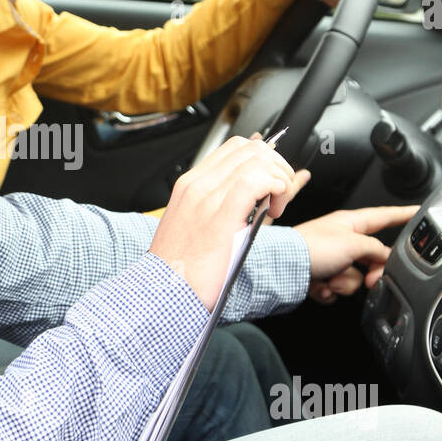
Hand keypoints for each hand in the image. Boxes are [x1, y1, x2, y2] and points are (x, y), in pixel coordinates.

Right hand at [150, 136, 306, 309]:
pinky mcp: (220, 217)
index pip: (235, 149)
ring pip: (257, 160)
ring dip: (279, 179)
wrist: (162, 291)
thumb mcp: (194, 228)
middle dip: (276, 167)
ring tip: (276, 206)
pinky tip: (274, 209)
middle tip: (278, 196)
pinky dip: (275, 188)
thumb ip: (219, 207)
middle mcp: (196, 186)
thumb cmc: (180, 268)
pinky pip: (256, 181)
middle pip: (250, 148)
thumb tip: (252, 197)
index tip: (269, 184)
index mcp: (189, 186)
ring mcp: (206, 198)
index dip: (262, 160)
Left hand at [295, 204, 418, 303]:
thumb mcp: (353, 244)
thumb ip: (376, 250)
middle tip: (369, 279)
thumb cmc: (311, 247)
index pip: (385, 216)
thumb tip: (385, 259)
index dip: (404, 214)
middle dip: (369, 272)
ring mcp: (331, 259)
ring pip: (355, 278)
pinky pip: (337, 289)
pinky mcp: (320, 276)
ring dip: (344, 284)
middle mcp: (342, 239)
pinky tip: (319, 287)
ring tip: (330, 280)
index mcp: (350, 223)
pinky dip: (329, 292)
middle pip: (372, 257)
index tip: (420, 213)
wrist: (282, 268)